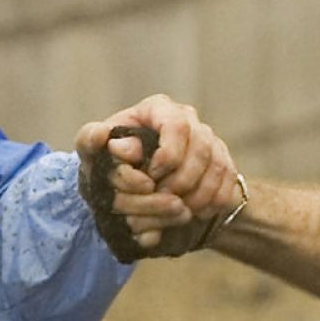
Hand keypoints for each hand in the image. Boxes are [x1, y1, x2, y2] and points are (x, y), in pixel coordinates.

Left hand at [75, 94, 240, 253]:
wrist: (132, 183)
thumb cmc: (111, 163)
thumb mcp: (93, 152)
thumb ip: (91, 142)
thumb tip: (109, 140)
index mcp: (158, 109)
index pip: (177, 125)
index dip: (169, 154)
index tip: (153, 176)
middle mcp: (189, 120)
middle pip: (201, 149)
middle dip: (182, 180)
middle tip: (164, 198)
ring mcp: (210, 141)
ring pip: (217, 167)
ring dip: (199, 194)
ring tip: (179, 210)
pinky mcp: (223, 163)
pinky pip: (228, 183)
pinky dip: (213, 201)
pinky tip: (195, 211)